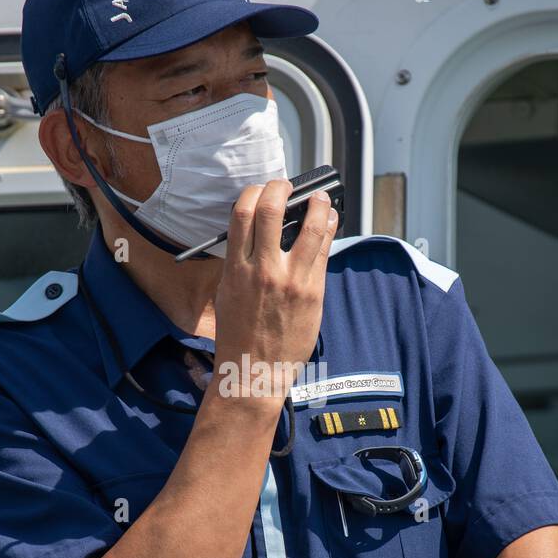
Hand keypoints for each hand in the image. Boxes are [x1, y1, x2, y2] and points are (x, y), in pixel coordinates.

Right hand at [213, 178, 338, 401]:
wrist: (255, 371)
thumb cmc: (239, 334)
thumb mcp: (228, 292)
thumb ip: (241, 261)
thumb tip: (258, 232)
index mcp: (236, 268)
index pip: (242, 212)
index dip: (254, 192)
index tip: (262, 190)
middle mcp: (262, 270)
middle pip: (272, 209)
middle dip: (281, 188)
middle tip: (287, 186)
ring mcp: (290, 280)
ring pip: (310, 225)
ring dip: (318, 204)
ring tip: (320, 198)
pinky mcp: (313, 292)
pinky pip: (324, 250)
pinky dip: (328, 229)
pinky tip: (329, 222)